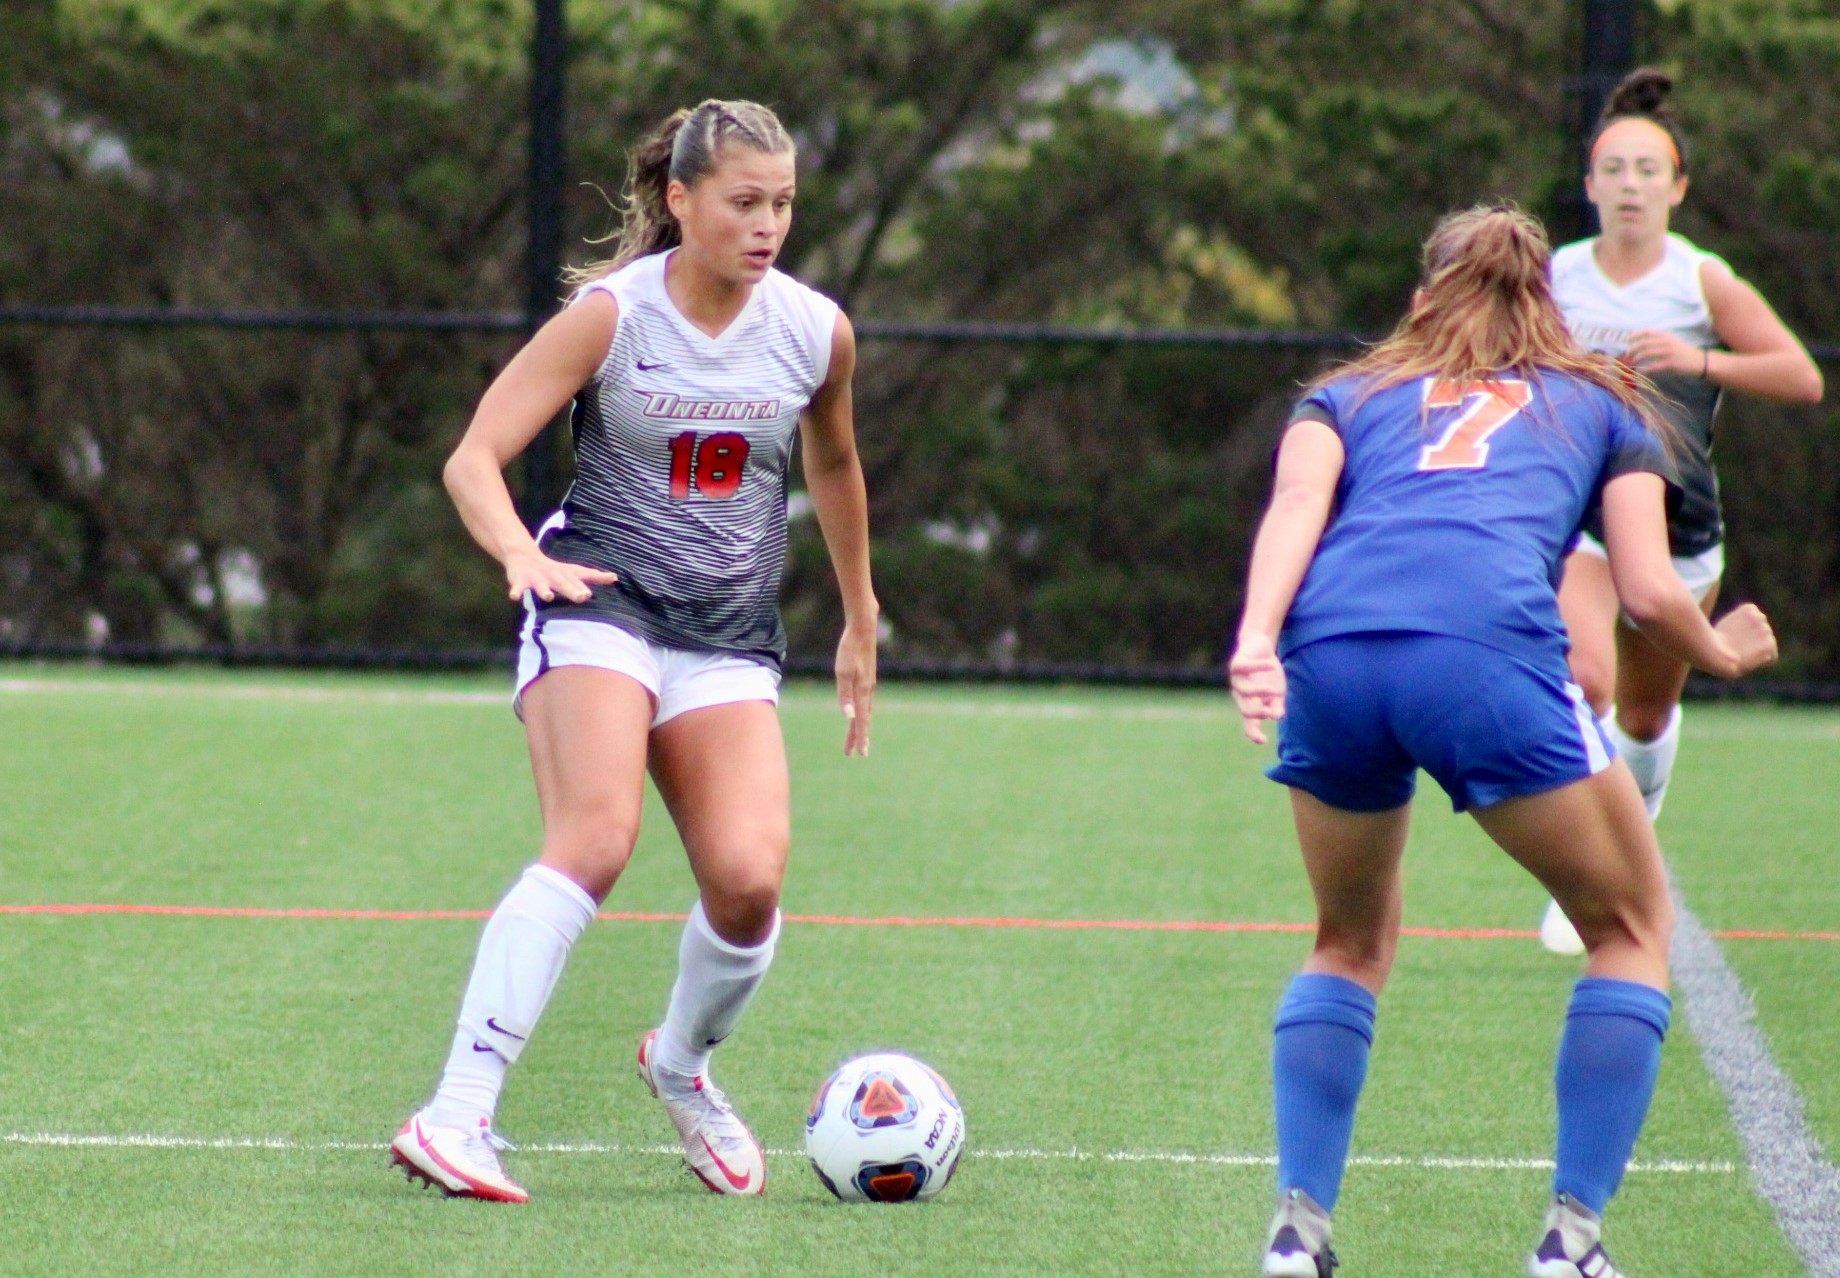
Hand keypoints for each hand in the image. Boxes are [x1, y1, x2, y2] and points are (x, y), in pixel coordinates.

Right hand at [503, 546, 617, 603]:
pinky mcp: (521, 580)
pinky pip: (518, 587)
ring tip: (549, 597)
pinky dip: (516, 591)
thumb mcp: (573, 572)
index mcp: (566, 573)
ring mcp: (536, 577)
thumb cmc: (553, 570)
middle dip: (572, 590)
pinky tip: (515, 597)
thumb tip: (616, 578)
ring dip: (544, 591)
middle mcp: (553, 574)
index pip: (582, 576)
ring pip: (541, 585)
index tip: (611, 579)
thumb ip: (593, 576)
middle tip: (582, 597)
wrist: (523, 555)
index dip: (596, 578)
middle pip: (564, 583)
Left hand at [835, 616, 877, 756]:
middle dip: (858, 736)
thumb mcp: (842, 672)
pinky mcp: (867, 677)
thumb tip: (849, 717)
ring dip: (859, 725)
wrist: (863, 629)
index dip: (860, 738)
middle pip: (863, 719)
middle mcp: (868, 690)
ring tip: (853, 738)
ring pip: (865, 710)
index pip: (861, 721)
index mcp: (862, 691)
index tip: (860, 754)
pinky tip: (858, 712)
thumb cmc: (850, 649)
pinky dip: (862, 712)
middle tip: (853, 753)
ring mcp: (869, 684)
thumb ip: (845, 695)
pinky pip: (865, 701)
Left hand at [1228, 639, 1285, 744]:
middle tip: (1270, 711)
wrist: (1259, 646)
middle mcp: (1240, 695)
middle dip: (1258, 712)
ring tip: (1276, 691)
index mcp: (1250, 704)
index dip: (1254, 733)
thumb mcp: (1276, 691)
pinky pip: (1246, 667)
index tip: (1263, 740)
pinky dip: (1259, 667)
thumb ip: (1276, 705)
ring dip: (1260, 692)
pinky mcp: (1237, 664)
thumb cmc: (1268, 673)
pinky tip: (1271, 666)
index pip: (1249, 724)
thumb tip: (1277, 716)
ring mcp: (1237, 680)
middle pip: (1246, 710)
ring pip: (1245, 691)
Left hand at [1621, 329, 1704, 377]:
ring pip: (1646, 353)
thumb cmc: (1682, 352)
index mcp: (1665, 335)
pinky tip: (1641, 372)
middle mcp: (1666, 341)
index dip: (1634, 335)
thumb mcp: (1671, 341)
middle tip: (1627, 356)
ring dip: (1636, 359)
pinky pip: (1653, 366)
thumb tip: (1639, 343)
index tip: (1626, 341)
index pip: (1646, 331)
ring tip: (1631, 363)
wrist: (1699, 361)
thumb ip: (1657, 340)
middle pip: (1643, 343)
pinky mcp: (1671, 363)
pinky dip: (1645, 369)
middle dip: (1632, 350)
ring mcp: (1669, 352)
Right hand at [1711, 603, 1777, 677]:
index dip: (1745, 634)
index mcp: (1750, 609)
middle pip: (1762, 635)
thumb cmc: (1713, 644)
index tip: (1732, 637)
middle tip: (1735, 647)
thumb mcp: (1728, 626)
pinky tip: (1749, 659)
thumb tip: (1756, 636)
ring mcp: (1766, 630)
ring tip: (1741, 653)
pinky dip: (1762, 662)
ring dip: (1757, 652)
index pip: (1756, 623)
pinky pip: (1772, 657)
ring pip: (1768, 646)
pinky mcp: (1769, 644)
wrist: (1715, 655)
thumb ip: (1743, 625)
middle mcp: (1760, 617)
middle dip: (1752, 642)